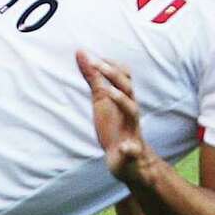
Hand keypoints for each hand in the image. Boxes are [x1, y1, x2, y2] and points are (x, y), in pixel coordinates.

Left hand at [76, 49, 153, 184]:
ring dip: (121, 101)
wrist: (130, 163)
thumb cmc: (114, 127)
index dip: (111, 65)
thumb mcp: (101, 100)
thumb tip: (81, 52)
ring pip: (133, 112)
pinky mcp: (131, 152)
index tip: (95, 57)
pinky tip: (124, 148)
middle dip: (114, 76)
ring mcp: (132, 131)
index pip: (124, 76)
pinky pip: (133, 150)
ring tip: (108, 92)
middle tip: (98, 64)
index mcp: (123, 100)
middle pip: (127, 88)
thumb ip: (93, 78)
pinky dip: (129, 148)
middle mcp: (130, 112)